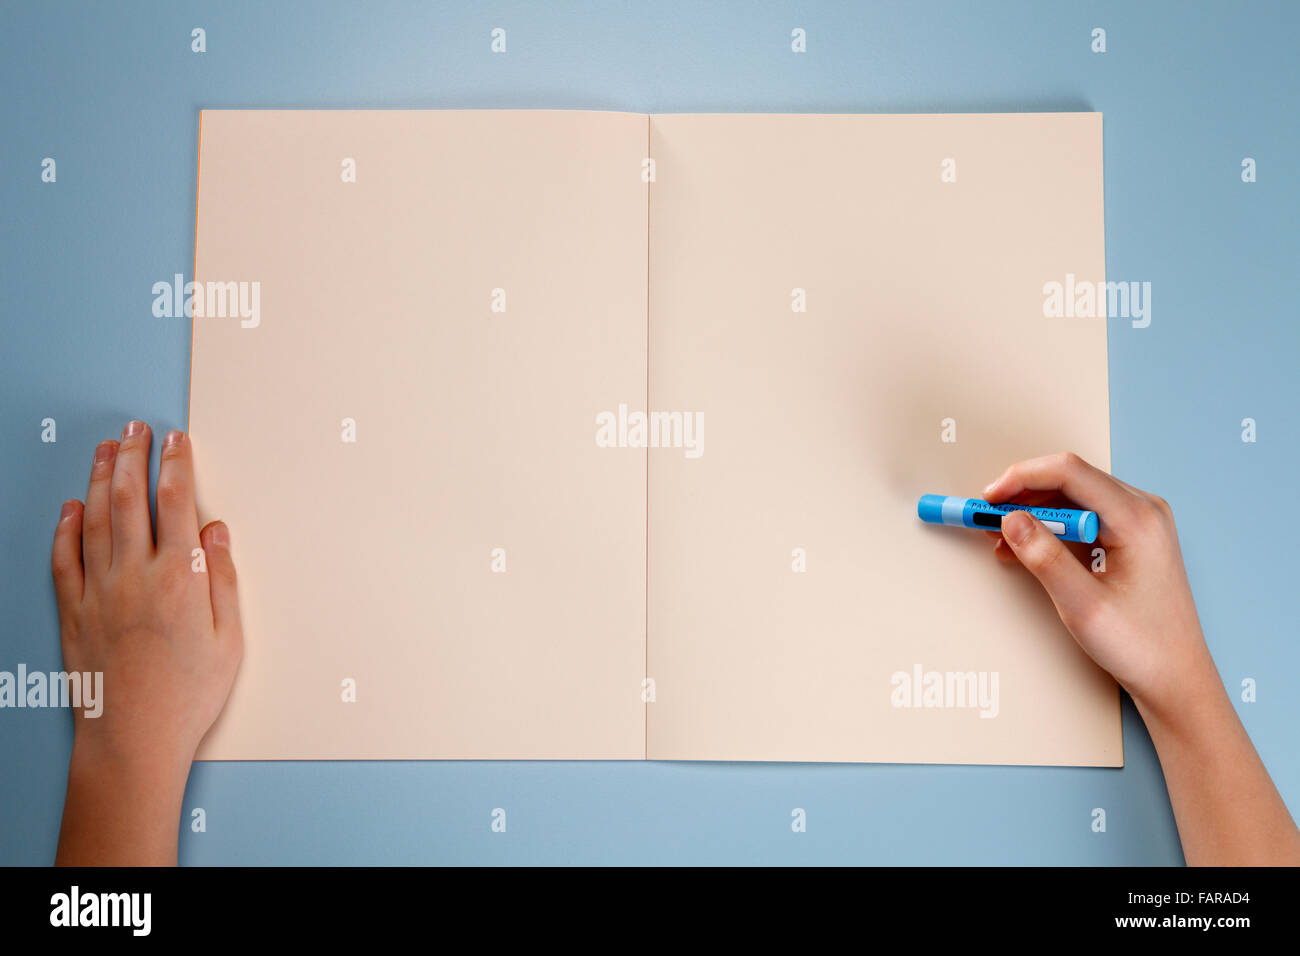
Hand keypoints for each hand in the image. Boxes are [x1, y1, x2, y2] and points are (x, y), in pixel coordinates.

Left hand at [53, 421, 241, 864]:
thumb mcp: (229, 638)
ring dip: (99, 479)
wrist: (132, 738)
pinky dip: (65, 527)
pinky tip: (70, 508)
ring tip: (106, 450)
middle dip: (134, 456)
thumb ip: (222, 578)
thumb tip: (215, 531)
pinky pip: (64, 558)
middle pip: (129, 499)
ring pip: (93, 519)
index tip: (177, 442)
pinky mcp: (73, 612)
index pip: (176, 503)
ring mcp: (98, 592)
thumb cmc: (187, 695)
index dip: (177, 465)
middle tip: (137, 429)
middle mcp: (134, 576)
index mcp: (179, 579)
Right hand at [981, 452, 1212, 720]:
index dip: (1021, 479)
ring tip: (1002, 538)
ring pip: (1074, 497)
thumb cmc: (1141, 645)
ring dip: (1034, 512)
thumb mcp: (1082, 605)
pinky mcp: (1132, 536)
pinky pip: (1084, 516)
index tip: (989, 499)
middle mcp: (1144, 511)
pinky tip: (1027, 547)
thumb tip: (1011, 521)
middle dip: (1023, 495)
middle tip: (987, 518)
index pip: (1069, 473)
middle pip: (1071, 480)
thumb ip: (1044, 558)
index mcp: (1138, 520)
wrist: (1176, 676)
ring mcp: (1140, 522)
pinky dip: (1052, 527)